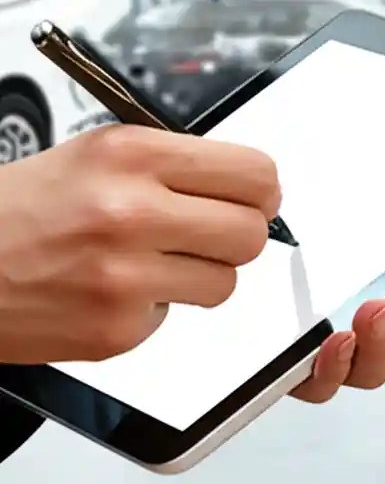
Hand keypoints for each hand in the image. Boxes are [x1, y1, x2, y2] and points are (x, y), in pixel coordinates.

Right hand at [0, 125, 278, 363]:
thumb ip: (171, 167)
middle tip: (208, 236)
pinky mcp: (116, 329)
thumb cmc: (16, 210)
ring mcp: (125, 276)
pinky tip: (110, 290)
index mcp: (132, 154)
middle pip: (250, 234)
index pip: (254, 174)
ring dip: (198, 275)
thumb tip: (244, 187)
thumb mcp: (94, 156)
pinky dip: (151, 307)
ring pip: (224, 282)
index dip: (261, 192)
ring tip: (150, 262)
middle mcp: (132, 211)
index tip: (254, 200)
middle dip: (236, 236)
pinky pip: (174, 317)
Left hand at [289, 226, 384, 401]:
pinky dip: (330, 368)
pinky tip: (332, 343)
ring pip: (374, 370)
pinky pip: (321, 386)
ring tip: (368, 313)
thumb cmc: (337, 268)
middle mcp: (379, 336)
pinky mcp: (302, 372)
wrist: (268, 278)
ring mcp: (342, 357)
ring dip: (378, 343)